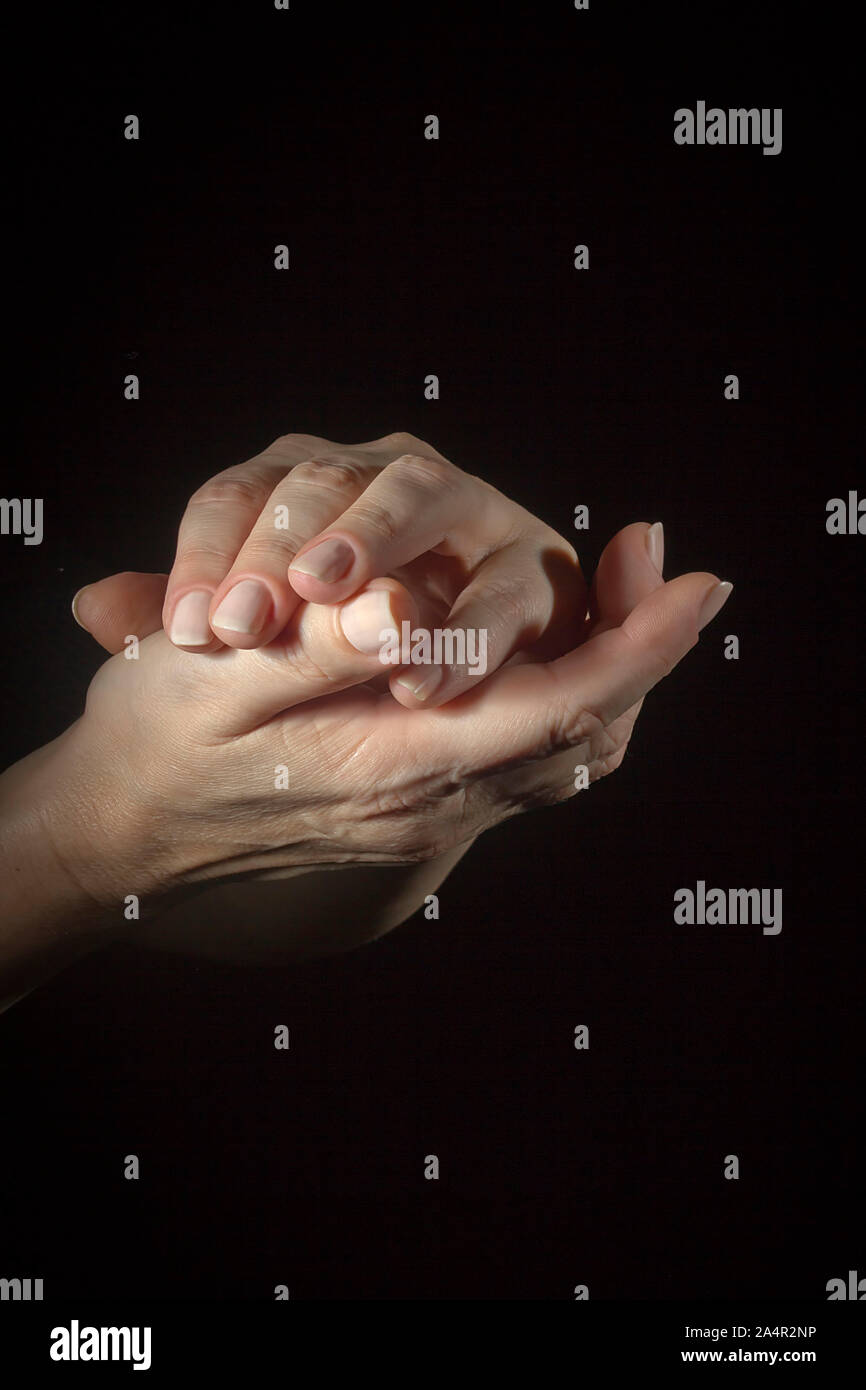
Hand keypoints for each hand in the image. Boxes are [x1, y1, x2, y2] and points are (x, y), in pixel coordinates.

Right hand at [56, 530, 727, 907]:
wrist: (125, 832)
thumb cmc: (158, 740)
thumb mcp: (218, 678)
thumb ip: (323, 646)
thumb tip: (408, 610)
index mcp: (393, 768)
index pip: (557, 712)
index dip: (638, 648)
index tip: (700, 583)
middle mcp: (432, 803)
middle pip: (587, 742)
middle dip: (647, 656)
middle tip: (682, 577)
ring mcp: (430, 813)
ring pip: (566, 757)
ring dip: (613, 677)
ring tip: (634, 597)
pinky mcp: (417, 804)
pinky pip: (528, 760)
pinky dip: (566, 699)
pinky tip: (558, 648)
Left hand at [131, 431, 586, 707]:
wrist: (445, 700)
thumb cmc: (328, 659)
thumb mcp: (241, 644)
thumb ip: (175, 621)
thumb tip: (92, 608)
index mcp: (302, 483)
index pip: (241, 493)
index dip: (208, 554)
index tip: (184, 630)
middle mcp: (382, 475)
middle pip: (327, 476)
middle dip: (285, 545)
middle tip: (248, 620)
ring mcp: (465, 508)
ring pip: (424, 494)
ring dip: (380, 548)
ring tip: (337, 620)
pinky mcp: (533, 565)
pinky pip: (508, 584)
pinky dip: (471, 628)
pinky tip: (421, 680)